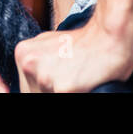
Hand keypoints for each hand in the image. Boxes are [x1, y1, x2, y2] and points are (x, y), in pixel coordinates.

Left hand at [14, 16, 132, 92]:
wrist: (110, 36)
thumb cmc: (86, 42)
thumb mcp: (50, 45)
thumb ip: (37, 62)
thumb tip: (32, 81)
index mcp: (23, 53)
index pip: (22, 85)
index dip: (32, 86)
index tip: (45, 80)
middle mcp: (28, 64)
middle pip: (32, 92)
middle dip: (49, 89)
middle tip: (69, 74)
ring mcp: (44, 77)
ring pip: (47, 95)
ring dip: (60, 91)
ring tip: (76, 77)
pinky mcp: (61, 89)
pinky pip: (64, 97)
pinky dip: (76, 92)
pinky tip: (82, 82)